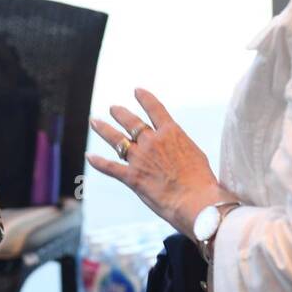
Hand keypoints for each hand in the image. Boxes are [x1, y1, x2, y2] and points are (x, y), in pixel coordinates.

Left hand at [87, 87, 232, 236]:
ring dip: (103, 129)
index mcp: (171, 133)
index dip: (144, 98)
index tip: (137, 90)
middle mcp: (152, 141)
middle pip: (131, 122)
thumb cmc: (202, 181)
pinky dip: (98, 162)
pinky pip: (110, 166)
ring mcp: (140, 158)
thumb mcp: (195, 154)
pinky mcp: (132, 176)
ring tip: (95, 121)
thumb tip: (176, 147)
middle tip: (113, 108)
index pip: (155, 109)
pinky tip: (90, 156)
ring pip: (116, 139)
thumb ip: (181, 147)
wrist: (195, 200)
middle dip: (120, 113)